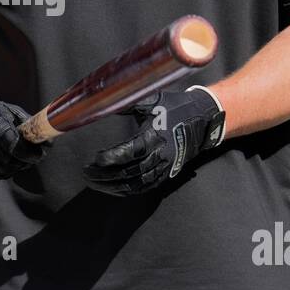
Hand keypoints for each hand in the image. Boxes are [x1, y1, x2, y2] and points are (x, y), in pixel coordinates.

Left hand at [81, 87, 224, 196]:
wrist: (203, 118)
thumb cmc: (175, 106)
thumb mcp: (152, 99)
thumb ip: (128, 103)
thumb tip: (103, 100)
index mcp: (155, 136)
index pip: (129, 152)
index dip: (111, 158)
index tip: (95, 158)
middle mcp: (161, 155)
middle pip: (129, 172)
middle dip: (105, 175)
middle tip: (86, 172)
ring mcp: (165, 167)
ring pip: (135, 184)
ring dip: (113, 186)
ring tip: (94, 182)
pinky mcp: (167, 173)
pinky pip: (145, 187)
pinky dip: (128, 190)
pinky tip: (113, 188)